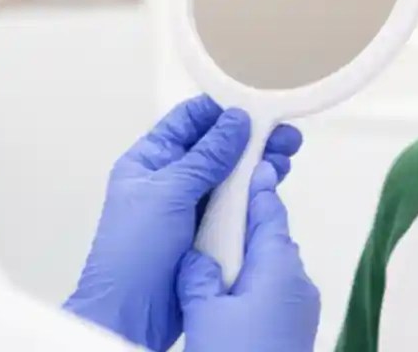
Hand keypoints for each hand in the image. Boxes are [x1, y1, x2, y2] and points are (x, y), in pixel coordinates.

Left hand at [63, 95, 303, 351]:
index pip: (187, 122)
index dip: (220, 110)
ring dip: (258, 165)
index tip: (253, 103)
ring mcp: (191, 207)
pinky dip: (256, 193)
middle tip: (283, 133)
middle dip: (250, 138)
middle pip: (216, 148)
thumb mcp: (170, 192)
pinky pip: (236, 206)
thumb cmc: (134, 252)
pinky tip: (273, 183)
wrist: (133, 313)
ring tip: (284, 158)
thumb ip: (207, 155)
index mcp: (149, 161)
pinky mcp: (209, 232)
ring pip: (231, 176)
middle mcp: (171, 180)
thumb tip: (236, 120)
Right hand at [178, 162, 320, 351]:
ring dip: (251, 255)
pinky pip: (275, 291)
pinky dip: (255, 282)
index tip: (252, 162)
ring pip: (273, 266)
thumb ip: (199, 275)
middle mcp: (297, 281)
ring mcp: (301, 307)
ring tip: (219, 253)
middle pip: (272, 237)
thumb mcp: (205, 312)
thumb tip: (197, 258)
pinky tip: (231, 293)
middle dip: (250, 221)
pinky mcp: (296, 328)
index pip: (269, 211)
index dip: (257, 186)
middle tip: (225, 206)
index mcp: (277, 265)